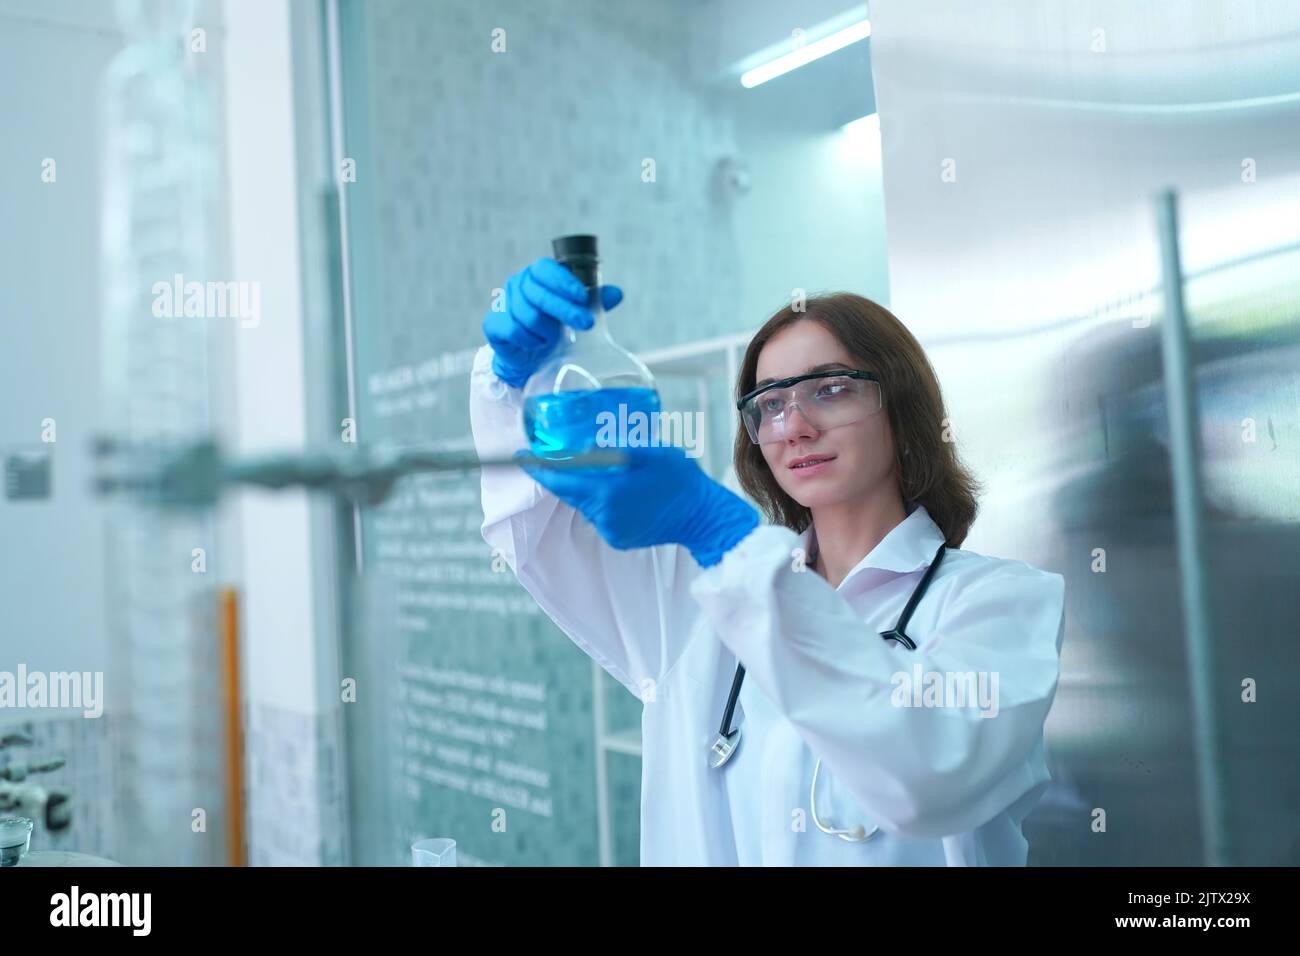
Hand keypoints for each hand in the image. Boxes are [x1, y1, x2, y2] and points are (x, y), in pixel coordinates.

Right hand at [482, 257, 623, 387]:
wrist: (528, 358)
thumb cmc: (552, 329)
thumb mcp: (575, 315)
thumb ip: (594, 303)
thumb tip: (617, 293)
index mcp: (537, 276)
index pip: (545, 269)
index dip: (563, 282)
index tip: (582, 297)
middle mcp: (518, 284)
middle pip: (539, 294)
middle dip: (566, 311)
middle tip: (586, 324)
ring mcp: (503, 303)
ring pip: (529, 315)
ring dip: (548, 331)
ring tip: (556, 339)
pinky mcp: (494, 324)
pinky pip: (515, 331)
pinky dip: (532, 341)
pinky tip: (538, 344)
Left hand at [516, 445, 759, 567]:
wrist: (703, 516)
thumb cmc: (680, 478)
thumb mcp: (652, 450)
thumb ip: (617, 446)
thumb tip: (584, 443)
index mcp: (607, 491)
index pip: (560, 480)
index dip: (537, 468)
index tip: (519, 456)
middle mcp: (603, 514)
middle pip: (569, 492)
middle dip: (560, 474)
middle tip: (554, 455)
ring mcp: (610, 529)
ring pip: (584, 504)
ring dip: (586, 487)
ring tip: (603, 471)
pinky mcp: (618, 539)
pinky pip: (599, 516)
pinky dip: (602, 502)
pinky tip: (621, 492)